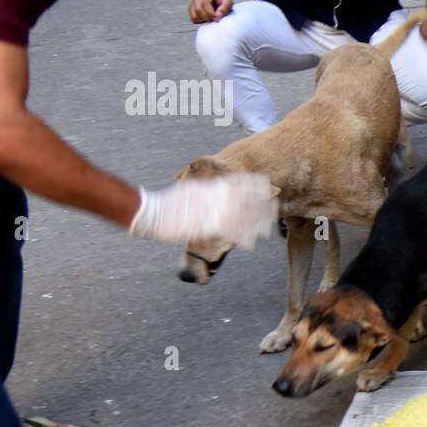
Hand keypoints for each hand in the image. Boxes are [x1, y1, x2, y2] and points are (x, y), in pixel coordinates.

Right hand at [129, 174, 275, 248]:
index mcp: (210, 186)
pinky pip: (228, 234)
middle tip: (276, 207)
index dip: (255, 186)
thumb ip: (208, 188)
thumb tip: (221, 187)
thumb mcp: (191, 188)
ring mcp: (211, 212)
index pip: (239, 183)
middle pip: (244, 199)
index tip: (270, 186)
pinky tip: (250, 243)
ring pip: (240, 217)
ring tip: (268, 229)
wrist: (150, 212)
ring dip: (255, 222)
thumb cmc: (169, 203)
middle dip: (261, 204)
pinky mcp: (206, 227)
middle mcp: (214, 197)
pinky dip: (240, 238)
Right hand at [189, 0, 233, 23]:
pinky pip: (193, 19)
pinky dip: (200, 21)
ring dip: (204, 20)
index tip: (217, 19)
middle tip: (214, 20)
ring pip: (195, 16)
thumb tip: (217, 17)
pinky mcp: (191, 10)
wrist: (217, 0)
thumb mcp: (228, 3)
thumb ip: (224, 9)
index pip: (205, 4)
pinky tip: (206, 18)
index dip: (211, 14)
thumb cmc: (223, 2)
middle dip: (208, 17)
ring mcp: (192, 3)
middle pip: (199, 10)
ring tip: (211, 18)